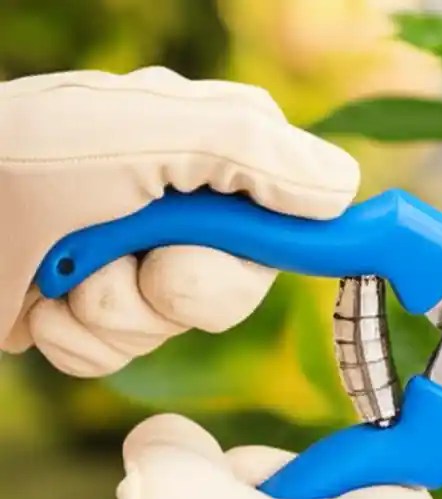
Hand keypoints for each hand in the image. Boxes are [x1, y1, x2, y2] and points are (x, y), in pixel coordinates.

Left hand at [0, 67, 358, 376]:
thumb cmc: (14, 160)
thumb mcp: (143, 133)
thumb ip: (253, 150)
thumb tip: (344, 193)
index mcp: (204, 146)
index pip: (295, 208)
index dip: (283, 241)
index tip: (281, 254)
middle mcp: (177, 205)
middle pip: (241, 285)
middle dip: (185, 288)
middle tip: (144, 259)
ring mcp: (132, 261)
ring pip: (176, 328)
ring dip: (116, 313)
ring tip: (67, 271)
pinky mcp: (89, 313)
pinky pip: (118, 358)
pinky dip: (77, 339)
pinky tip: (43, 301)